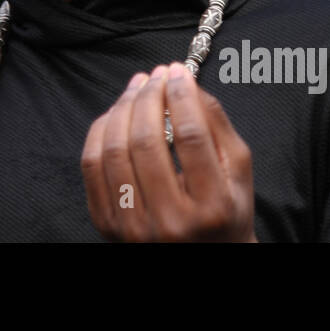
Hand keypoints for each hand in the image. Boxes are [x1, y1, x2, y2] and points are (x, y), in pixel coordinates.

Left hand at [81, 62, 256, 241]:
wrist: (204, 259)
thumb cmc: (224, 210)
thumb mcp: (237, 171)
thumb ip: (217, 124)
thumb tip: (184, 81)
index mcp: (211, 207)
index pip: (190, 137)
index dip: (181, 95)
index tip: (177, 71)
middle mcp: (170, 221)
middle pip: (147, 141)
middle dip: (149, 97)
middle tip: (155, 75)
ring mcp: (133, 226)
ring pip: (114, 150)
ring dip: (123, 107)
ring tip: (136, 86)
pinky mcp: (107, 225)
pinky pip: (92, 166)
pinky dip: (100, 131)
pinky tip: (115, 113)